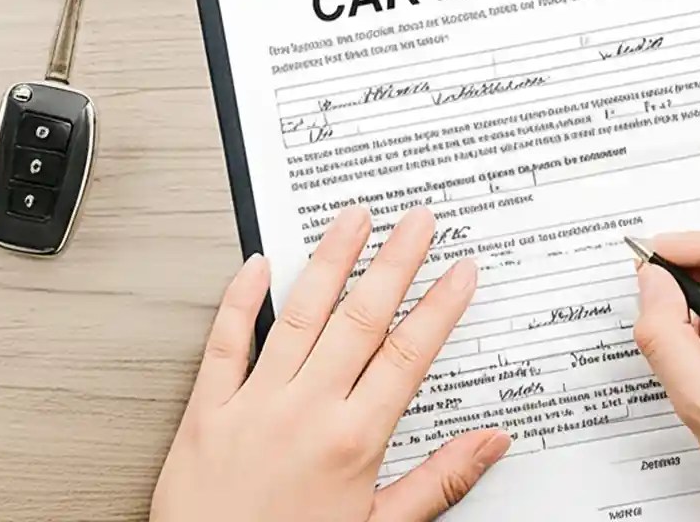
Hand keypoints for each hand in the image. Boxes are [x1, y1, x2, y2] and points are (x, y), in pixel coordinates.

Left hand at [151, 206, 509, 521]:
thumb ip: (439, 480)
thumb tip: (491, 443)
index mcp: (353, 440)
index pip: (409, 354)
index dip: (439, 306)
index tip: (460, 271)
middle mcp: (307, 411)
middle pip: (362, 319)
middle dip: (395, 262)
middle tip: (417, 221)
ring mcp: (255, 404)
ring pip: (301, 315)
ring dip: (332, 261)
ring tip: (353, 219)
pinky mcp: (209, 410)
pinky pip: (224, 342)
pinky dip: (240, 298)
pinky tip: (259, 263)